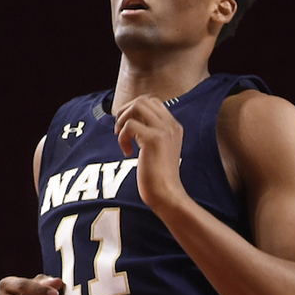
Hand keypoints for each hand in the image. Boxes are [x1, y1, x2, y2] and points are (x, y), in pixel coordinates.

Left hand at [114, 94, 188, 211]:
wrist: (167, 194)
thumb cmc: (158, 176)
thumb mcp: (157, 149)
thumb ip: (150, 133)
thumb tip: (129, 120)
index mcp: (174, 127)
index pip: (152, 102)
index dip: (134, 110)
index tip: (127, 128)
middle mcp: (171, 125)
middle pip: (144, 100)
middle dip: (126, 111)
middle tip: (120, 130)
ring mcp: (164, 131)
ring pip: (137, 105)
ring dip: (123, 119)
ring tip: (122, 137)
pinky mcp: (154, 140)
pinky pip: (129, 125)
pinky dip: (122, 137)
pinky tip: (127, 153)